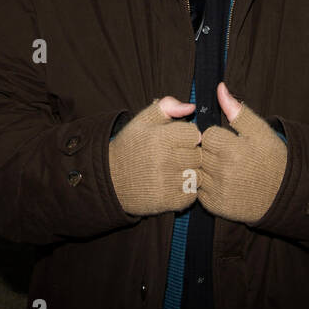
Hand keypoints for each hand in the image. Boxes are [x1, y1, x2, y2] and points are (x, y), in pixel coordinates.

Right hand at [107, 96, 200, 216]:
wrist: (110, 179)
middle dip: (190, 155)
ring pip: (197, 176)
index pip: (194, 135)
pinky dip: (186, 192)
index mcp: (160, 137)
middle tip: (175, 157)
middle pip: (198, 155)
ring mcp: (166, 182)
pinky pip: (191, 195)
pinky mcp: (166, 201)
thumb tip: (191, 107)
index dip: (187, 136)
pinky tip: (173, 185)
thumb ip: (167, 106)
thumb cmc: (130, 146)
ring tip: (175, 171)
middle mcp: (164, 159)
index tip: (177, 140)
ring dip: (190, 174)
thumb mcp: (143, 121)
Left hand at [196, 82, 287, 224]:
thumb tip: (219, 88)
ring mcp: (218, 191)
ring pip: (197, 171)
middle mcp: (223, 171)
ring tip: (224, 169)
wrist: (282, 194)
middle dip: (211, 152)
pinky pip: (199, 190)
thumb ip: (237, 110)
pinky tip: (222, 183)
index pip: (208, 135)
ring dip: (206, 168)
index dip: (218, 136)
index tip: (230, 142)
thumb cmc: (271, 158)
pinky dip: (207, 186)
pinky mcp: (215, 206)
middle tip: (227, 156)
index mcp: (233, 150)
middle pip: (200, 152)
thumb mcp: (260, 131)